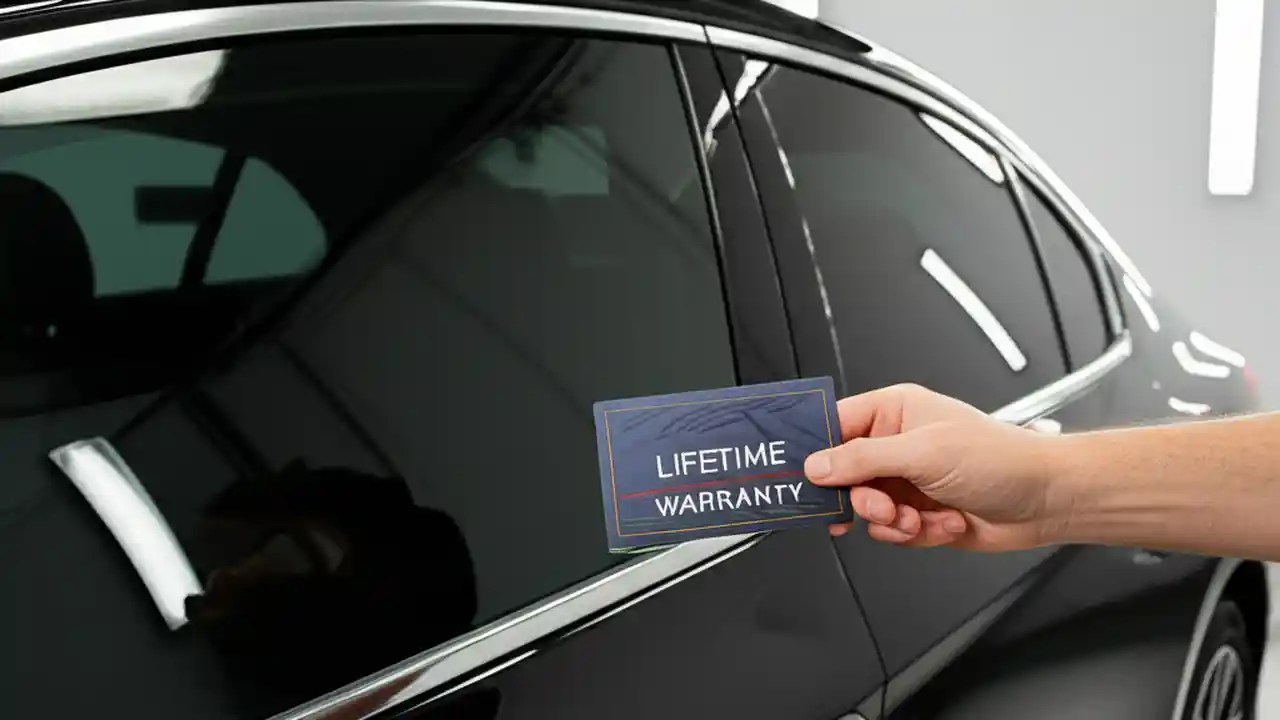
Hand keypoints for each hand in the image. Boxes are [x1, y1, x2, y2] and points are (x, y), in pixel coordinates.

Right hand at [803, 384, 1064, 550]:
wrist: (1046, 501)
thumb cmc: (1001, 459)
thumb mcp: (922, 452)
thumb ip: (862, 459)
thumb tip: (816, 465)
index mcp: (894, 412)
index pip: (835, 425)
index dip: (815, 449)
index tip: (800, 474)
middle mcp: (896, 445)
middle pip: (843, 476)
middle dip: (861, 498)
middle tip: (878, 505)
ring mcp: (907, 482)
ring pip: (865, 510)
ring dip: (891, 522)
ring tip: (918, 518)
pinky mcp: (919, 515)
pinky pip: (891, 532)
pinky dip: (914, 535)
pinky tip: (943, 524)